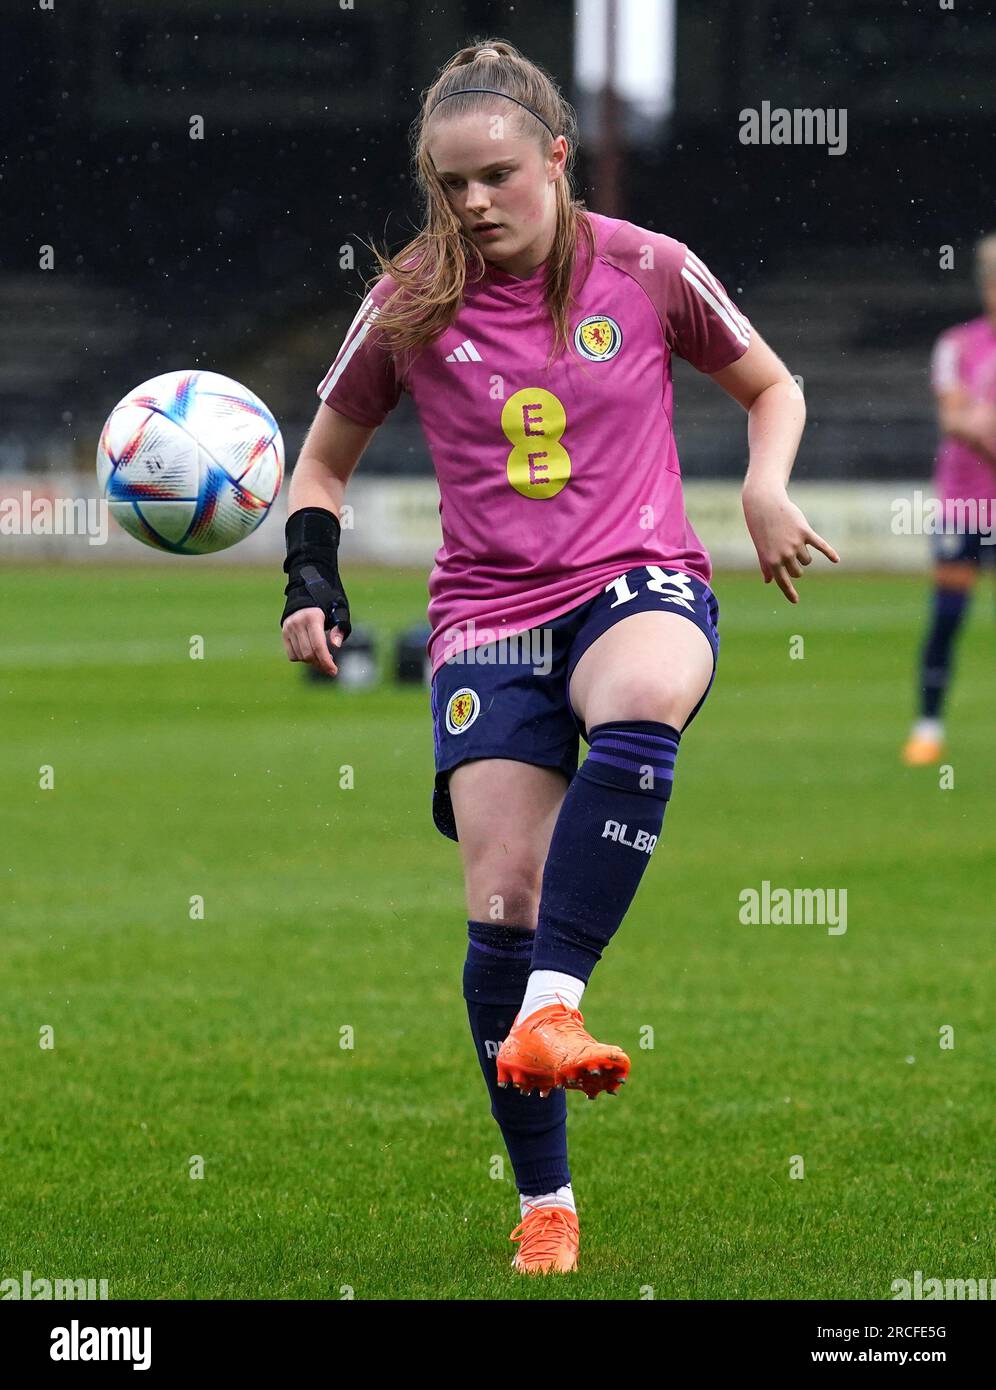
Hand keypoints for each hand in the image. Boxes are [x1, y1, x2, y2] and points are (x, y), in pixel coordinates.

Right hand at [281, 607, 345, 676]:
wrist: (305, 591)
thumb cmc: (327, 603)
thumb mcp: (338, 611)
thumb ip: (339, 628)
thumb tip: (336, 646)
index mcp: (313, 617)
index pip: (318, 646)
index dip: (326, 661)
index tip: (334, 671)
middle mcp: (298, 623)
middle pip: (308, 654)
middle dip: (321, 664)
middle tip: (330, 667)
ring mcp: (289, 628)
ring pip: (300, 656)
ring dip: (312, 662)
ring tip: (322, 658)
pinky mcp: (284, 632)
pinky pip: (292, 655)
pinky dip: (302, 658)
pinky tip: (311, 653)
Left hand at [742, 482, 839, 602]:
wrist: (765, 506)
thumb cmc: (761, 529)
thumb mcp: (761, 549)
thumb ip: (766, 566)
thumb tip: (768, 581)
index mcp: (772, 561)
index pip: (783, 581)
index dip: (789, 592)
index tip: (796, 601)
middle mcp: (784, 555)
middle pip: (798, 572)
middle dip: (797, 568)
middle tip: (791, 557)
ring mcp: (795, 544)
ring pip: (807, 560)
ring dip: (804, 555)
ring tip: (793, 541)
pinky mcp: (805, 532)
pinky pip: (820, 546)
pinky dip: (829, 553)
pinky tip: (836, 560)